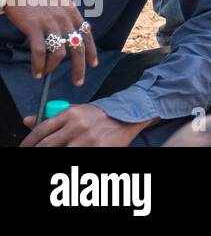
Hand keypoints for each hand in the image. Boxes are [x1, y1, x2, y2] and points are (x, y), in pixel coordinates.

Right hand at [2, 0, 97, 84]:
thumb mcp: (58, 1)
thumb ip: (64, 16)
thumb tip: (68, 33)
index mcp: (72, 11)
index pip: (87, 35)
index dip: (91, 52)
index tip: (93, 64)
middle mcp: (65, 18)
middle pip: (78, 47)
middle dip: (79, 67)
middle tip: (78, 81)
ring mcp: (50, 22)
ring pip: (60, 53)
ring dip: (53, 68)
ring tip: (46, 75)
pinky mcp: (34, 27)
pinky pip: (40, 52)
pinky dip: (39, 65)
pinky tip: (37, 72)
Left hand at [21, 104, 149, 146]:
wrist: (129, 115)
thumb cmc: (99, 115)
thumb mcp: (76, 110)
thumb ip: (52, 116)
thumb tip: (27, 120)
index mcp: (70, 113)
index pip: (41, 130)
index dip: (28, 143)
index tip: (24, 149)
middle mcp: (77, 125)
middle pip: (47, 146)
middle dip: (36, 152)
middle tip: (34, 155)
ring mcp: (88, 139)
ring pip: (60, 153)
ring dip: (55, 154)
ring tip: (59, 151)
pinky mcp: (98, 149)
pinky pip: (76, 157)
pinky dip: (70, 155)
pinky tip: (73, 152)